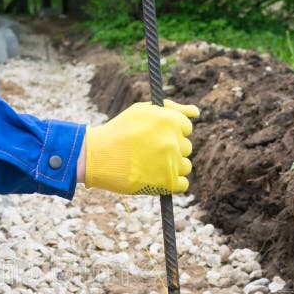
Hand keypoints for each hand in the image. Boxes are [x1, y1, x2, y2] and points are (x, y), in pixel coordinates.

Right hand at [83, 100, 199, 194]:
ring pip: (186, 166)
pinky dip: (172, 183)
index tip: (155, 137)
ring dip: (172, 166)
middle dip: (171, 149)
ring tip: (150, 165)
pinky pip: (183, 184)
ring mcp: (171, 163)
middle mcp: (173, 141)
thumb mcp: (142, 111)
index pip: (186, 128)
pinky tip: (156, 178)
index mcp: (170, 120)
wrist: (97, 157)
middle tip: (148, 152)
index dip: (170, 132)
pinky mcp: (167, 183)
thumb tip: (196, 113)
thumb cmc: (118, 131)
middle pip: (186, 147)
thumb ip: (171, 108)